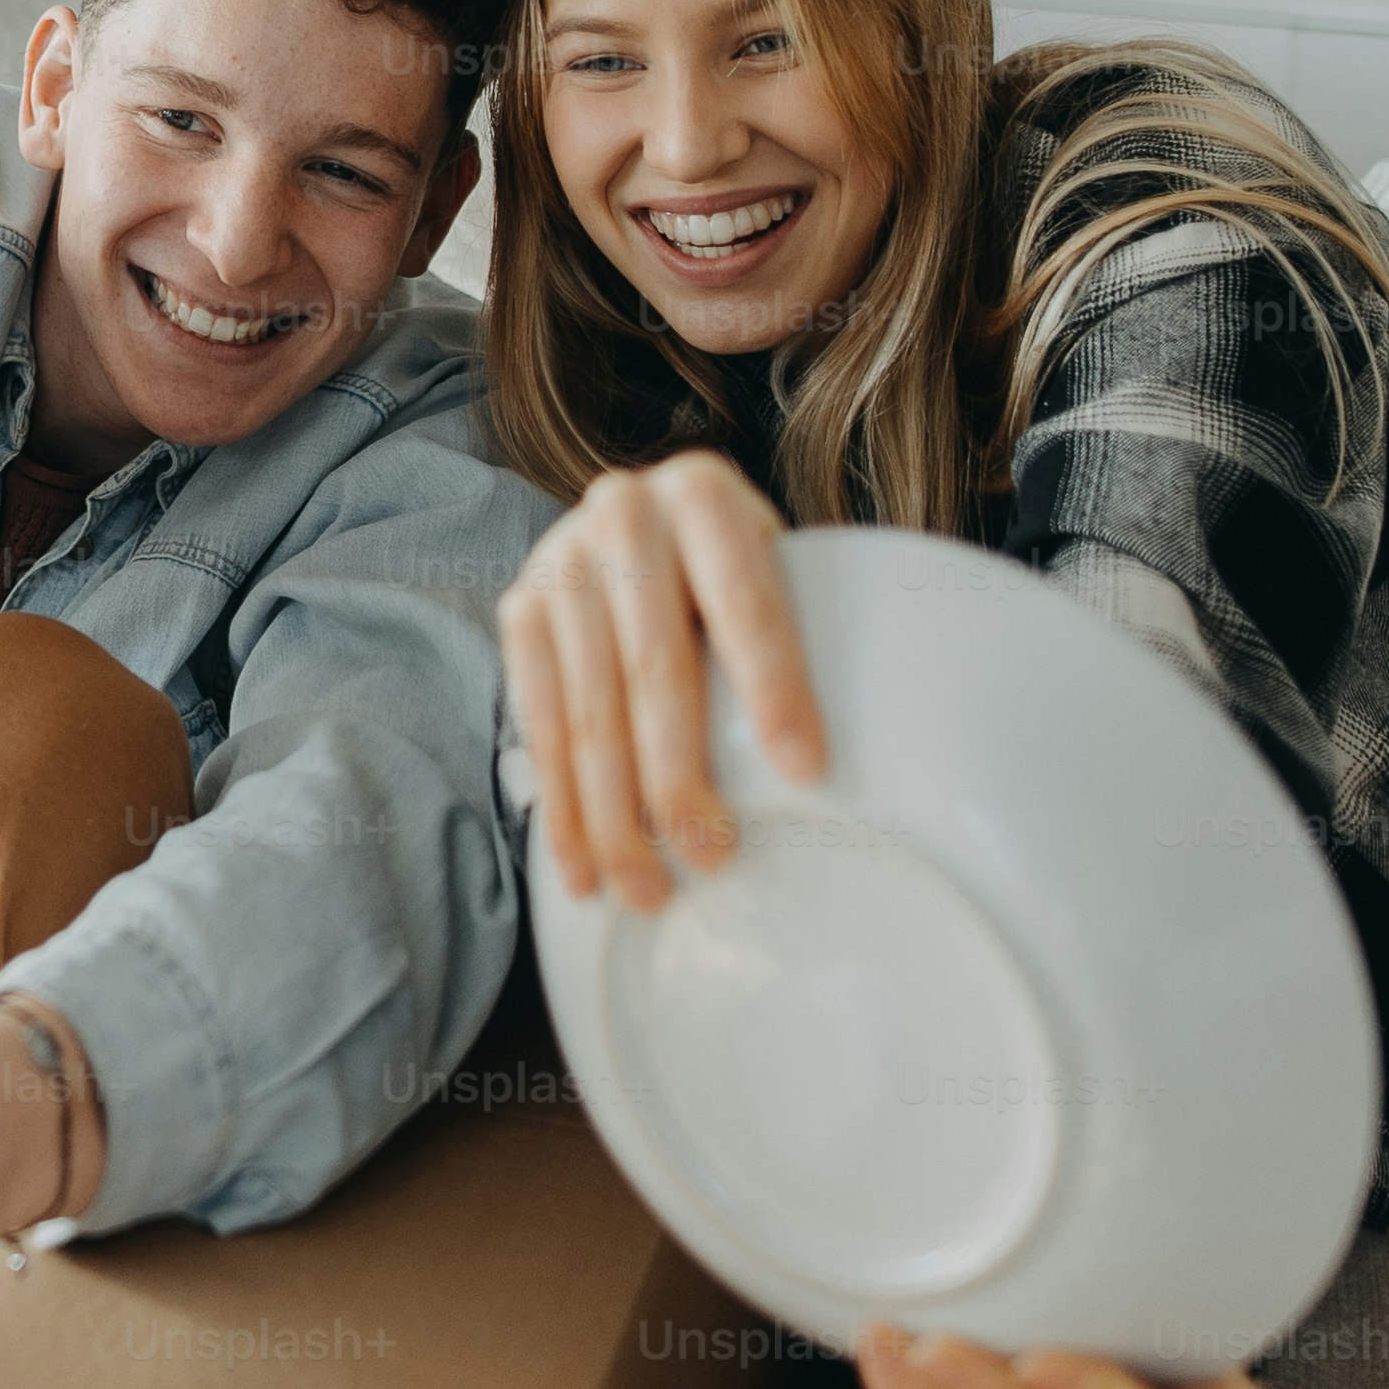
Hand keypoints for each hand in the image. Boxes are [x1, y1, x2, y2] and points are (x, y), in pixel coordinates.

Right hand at [498, 451, 830, 909]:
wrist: (635, 525)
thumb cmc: (731, 575)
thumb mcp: (776, 567)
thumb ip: (809, 626)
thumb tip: (869, 757)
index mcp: (705, 497)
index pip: (745, 601)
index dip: (775, 687)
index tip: (805, 772)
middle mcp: (624, 514)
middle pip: (656, 668)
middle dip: (680, 777)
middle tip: (713, 858)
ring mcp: (561, 562)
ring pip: (589, 712)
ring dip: (616, 817)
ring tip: (648, 890)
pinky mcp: (519, 610)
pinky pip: (538, 727)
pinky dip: (563, 809)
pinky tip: (583, 867)